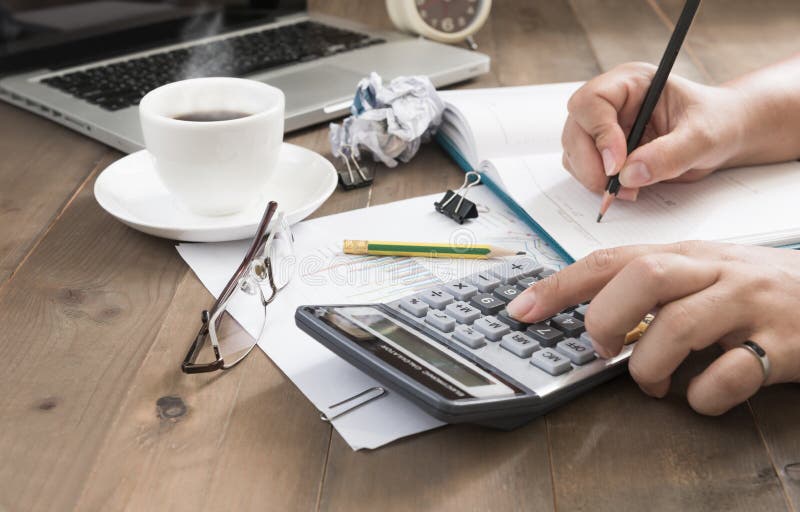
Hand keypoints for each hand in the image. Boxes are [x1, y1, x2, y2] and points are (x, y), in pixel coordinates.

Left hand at [506, 241, 799, 414]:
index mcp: (688, 255)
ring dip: (648, 366)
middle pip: (642, 275)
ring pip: (678, 326)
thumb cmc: (760, 291)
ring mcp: (749, 305)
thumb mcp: (704, 273)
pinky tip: (701, 397)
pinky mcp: (783, 344)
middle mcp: (715, 271)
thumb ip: (652, 287)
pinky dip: (702, 397)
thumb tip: (589, 313)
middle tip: (602, 347)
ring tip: (651, 381)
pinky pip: (729, 375)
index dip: (560, 285)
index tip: (521, 309)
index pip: (612, 259)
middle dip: (605, 317)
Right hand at [561, 63, 743, 199]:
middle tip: (613, 187)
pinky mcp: (604, 151)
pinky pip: (584, 168)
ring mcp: (604, 127)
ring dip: (592, 176)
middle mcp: (611, 102)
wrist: (724, 135)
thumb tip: (630, 175)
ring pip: (574, 152)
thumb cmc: (717, 123)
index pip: (593, 102)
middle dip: (590, 163)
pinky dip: (597, 184)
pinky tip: (625, 189)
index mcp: (631, 83)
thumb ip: (670, 154)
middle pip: (576, 129)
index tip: (617, 165)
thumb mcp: (703, 137)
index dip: (599, 134)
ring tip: (628, 190)